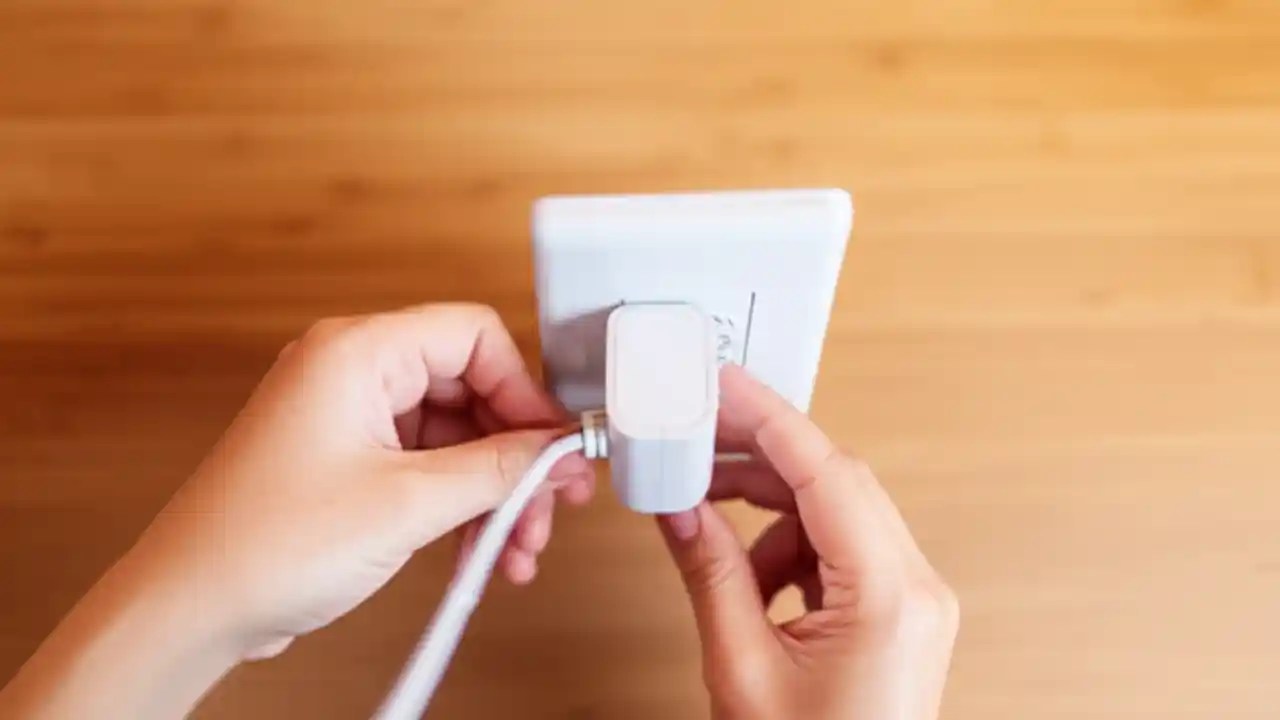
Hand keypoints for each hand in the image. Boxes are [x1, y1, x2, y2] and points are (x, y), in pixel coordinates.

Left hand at [0, 303, 592, 717]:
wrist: (188, 610)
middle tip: (548, 504)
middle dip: (515, 455)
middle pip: (469, 391)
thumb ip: (495, 469)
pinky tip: (480, 555)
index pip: (473, 336)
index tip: (555, 444)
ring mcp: (347, 420)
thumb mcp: (406, 504)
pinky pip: (426, 469)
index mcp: (357, 352)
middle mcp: (352, 373)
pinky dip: (459, 508)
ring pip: (453, 438)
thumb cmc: (262, 546)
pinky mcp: (346, 463)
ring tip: (516, 548)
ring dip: (492, 493)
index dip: (524, 391)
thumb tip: (554, 450)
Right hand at [659, 365, 957, 719]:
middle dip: (759, 458)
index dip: (768, 418)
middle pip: (835, 482)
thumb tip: (678, 508)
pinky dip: (789, 549)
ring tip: (713, 528)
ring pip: (836, 512)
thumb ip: (710, 575)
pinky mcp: (901, 611)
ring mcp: (915, 599)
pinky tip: (752, 582)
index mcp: (889, 598)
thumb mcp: (742, 670)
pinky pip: (841, 548)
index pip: (826, 474)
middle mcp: (917, 588)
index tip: (724, 383)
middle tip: (696, 439)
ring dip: (770, 511)